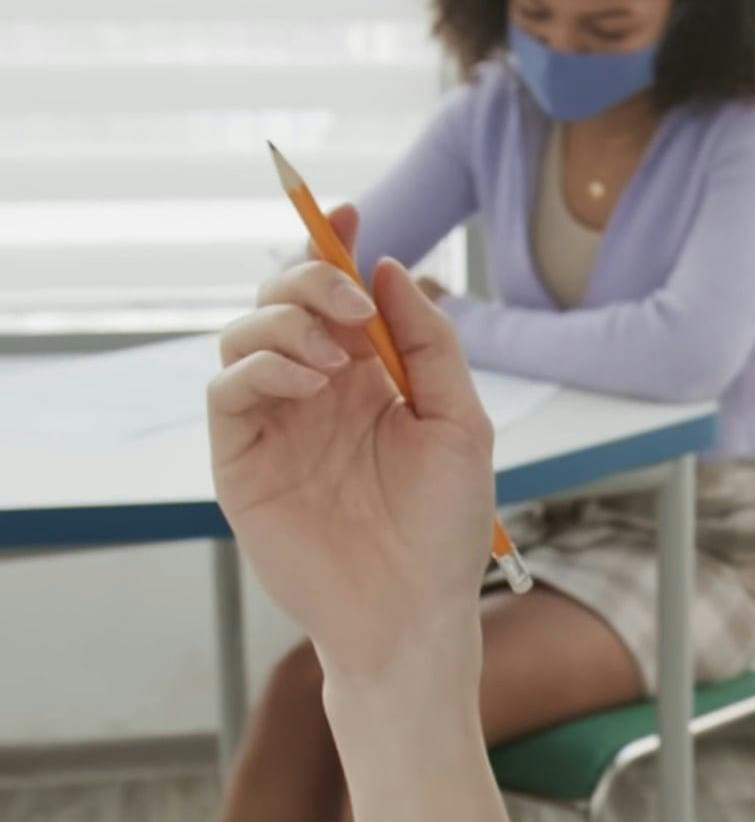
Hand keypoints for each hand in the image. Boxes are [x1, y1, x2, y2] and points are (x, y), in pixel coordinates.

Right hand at [207, 212, 494, 683]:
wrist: (414, 611)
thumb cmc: (443, 528)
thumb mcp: (460, 421)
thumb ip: (428, 342)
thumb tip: (388, 267)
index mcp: (366, 376)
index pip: (335, 293)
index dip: (333, 241)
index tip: (348, 209)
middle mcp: (313, 390)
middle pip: (281, 298)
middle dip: (308, 275)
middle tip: (348, 298)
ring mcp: (273, 422)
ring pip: (244, 333)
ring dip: (286, 322)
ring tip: (335, 359)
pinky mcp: (240, 459)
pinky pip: (227, 388)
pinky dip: (261, 366)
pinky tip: (307, 383)